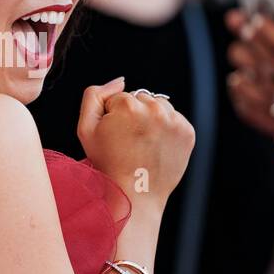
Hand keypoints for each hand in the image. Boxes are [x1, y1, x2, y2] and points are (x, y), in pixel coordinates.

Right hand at [76, 77, 194, 204]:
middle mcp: (155, 110)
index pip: (119, 98)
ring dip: (151, 119)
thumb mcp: (86, 128)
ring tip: (143, 143)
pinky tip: (156, 146)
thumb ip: (94, 95)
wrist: (135, 193)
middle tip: (128, 141)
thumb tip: (120, 80)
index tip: (114, 137)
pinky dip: (166, 130)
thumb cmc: (107, 163)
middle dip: (133, 115)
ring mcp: (174, 121)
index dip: (113, 117)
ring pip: (158, 106)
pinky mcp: (187, 132)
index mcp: (129, 106)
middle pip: (140, 99)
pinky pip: (174, 119)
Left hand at [225, 9, 273, 155]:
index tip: (254, 18)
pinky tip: (236, 83)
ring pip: (259, 89)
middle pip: (269, 65)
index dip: (267, 31)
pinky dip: (243, 99)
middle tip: (238, 27)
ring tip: (236, 53)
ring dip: (243, 68)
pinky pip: (259, 115)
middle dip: (250, 43)